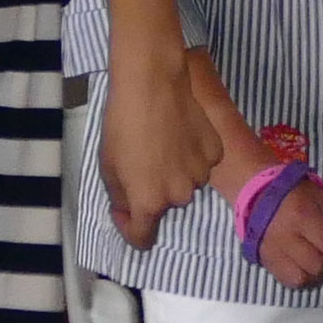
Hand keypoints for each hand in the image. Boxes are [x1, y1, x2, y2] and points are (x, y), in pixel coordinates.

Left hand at [98, 52, 213, 247]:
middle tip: (143, 161)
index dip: (129, 229)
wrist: (152, 85)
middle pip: (166, 205)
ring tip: (163, 143)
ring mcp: (201, 175)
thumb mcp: (107, 165)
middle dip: (153, 191)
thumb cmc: (122, 125)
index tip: (124, 211)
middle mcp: (179, 196)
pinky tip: (180, 133)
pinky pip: (202, 163)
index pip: (142, 238)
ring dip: (175, 173)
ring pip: (186, 183)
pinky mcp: (215, 153)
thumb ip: (119, 197)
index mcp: (149, 203)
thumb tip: (128, 210)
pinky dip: (192, 155)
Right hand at [254, 175, 322, 289]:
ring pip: (302, 279)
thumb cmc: (295, 194)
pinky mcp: (266, 261)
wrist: (259, 194)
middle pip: (318, 265)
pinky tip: (314, 272)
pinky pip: (288, 281)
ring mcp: (273, 252)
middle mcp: (286, 237)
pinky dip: (306, 281)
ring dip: (322, 277)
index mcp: (301, 216)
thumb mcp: (320, 198)